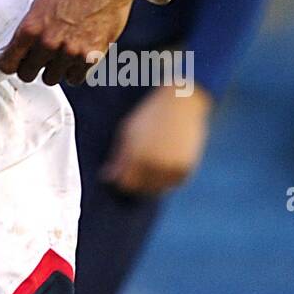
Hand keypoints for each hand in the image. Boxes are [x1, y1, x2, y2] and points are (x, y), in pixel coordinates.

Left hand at [0, 0, 155, 86]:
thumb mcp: (41, 3)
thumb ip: (30, 28)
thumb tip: (19, 46)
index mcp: (31, 27)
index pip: (8, 63)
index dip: (10, 64)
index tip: (13, 63)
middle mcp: (48, 42)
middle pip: (27, 75)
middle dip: (30, 68)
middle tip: (37, 59)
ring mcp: (69, 52)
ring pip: (51, 79)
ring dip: (53, 69)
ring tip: (60, 53)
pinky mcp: (90, 58)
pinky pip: (74, 78)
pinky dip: (74, 70)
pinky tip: (75, 55)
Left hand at [102, 80, 212, 195]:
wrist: (181, 104)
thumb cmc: (149, 115)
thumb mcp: (127, 131)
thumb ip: (117, 156)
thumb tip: (107, 177)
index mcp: (135, 154)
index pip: (124, 183)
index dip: (119, 181)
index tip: (117, 175)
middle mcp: (153, 164)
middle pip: (140, 188)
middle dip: (134, 182)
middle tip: (134, 169)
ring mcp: (171, 168)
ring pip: (156, 189)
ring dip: (150, 182)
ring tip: (150, 163)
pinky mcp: (186, 169)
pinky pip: (171, 184)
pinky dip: (166, 179)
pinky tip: (163, 163)